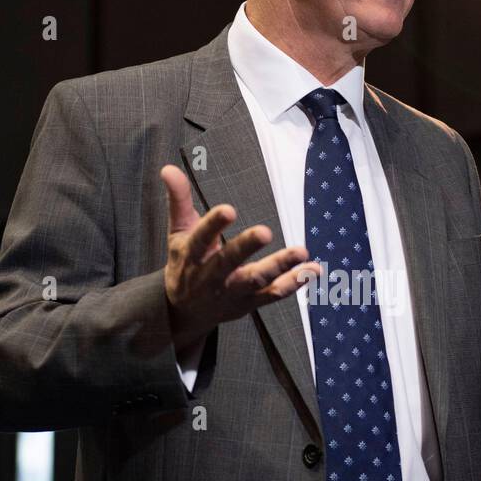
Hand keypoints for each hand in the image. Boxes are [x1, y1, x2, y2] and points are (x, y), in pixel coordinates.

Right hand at [161, 166, 318, 352]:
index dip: (213, 225)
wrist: (184, 312)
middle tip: (265, 231)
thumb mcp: (177, 233)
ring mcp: (232, 292)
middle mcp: (210, 277)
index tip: (228, 210)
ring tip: (301, 252)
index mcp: (191, 255)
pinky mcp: (250, 303)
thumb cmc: (184, 263)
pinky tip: (312, 270)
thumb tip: (168, 168)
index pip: (200, 238)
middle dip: (246, 247)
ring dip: (279, 267)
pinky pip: (273, 294)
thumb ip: (178, 200)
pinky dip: (293, 283)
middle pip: (229, 261)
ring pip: (256, 280)